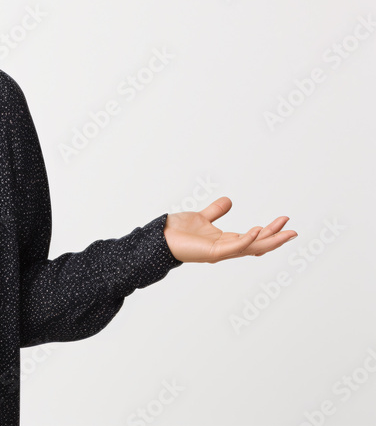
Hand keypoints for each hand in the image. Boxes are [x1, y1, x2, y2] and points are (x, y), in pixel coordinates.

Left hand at [163, 196, 296, 262]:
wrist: (160, 238)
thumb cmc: (178, 232)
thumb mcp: (202, 217)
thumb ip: (216, 211)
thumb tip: (229, 201)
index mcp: (225, 241)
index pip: (252, 237)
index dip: (268, 231)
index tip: (283, 221)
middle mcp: (226, 248)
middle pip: (257, 244)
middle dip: (276, 238)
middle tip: (294, 230)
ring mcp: (221, 252)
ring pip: (252, 247)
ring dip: (270, 240)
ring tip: (286, 232)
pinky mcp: (213, 252)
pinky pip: (235, 247)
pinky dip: (248, 239)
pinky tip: (258, 230)